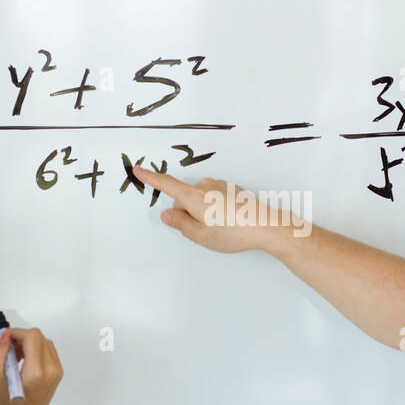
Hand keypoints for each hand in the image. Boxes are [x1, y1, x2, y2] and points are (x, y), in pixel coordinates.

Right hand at [0, 327, 62, 404]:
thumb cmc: (7, 404)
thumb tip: (6, 336)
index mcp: (37, 371)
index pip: (32, 337)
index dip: (17, 333)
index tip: (5, 339)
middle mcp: (51, 369)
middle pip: (39, 337)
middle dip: (22, 337)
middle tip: (8, 350)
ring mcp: (57, 371)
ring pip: (45, 342)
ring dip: (29, 343)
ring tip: (16, 357)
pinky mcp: (58, 373)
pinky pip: (48, 351)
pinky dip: (36, 350)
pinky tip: (25, 361)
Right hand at [131, 167, 285, 254]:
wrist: (266, 227)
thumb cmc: (234, 232)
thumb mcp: (201, 235)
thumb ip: (181, 224)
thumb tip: (168, 214)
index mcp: (194, 196)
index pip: (166, 185)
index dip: (151, 178)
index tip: (138, 170)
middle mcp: (206, 186)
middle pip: (185, 197)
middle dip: (187, 212)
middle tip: (203, 230)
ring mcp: (221, 186)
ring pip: (200, 198)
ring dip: (203, 211)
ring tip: (220, 228)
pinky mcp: (233, 189)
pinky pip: (214, 198)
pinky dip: (215, 208)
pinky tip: (229, 222)